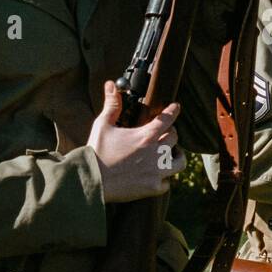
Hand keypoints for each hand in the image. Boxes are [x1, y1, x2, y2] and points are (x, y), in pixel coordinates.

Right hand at [87, 81, 186, 202]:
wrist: (91, 180)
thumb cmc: (96, 152)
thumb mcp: (102, 125)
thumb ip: (112, 105)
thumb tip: (111, 84)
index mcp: (146, 136)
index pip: (167, 119)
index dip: (173, 111)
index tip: (176, 107)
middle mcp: (156, 153)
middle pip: (175, 139)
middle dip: (171, 134)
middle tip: (165, 135)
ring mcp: (156, 171)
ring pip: (179, 162)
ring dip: (176, 157)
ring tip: (170, 155)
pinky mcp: (152, 187)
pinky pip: (166, 183)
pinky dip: (163, 179)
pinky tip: (157, 176)